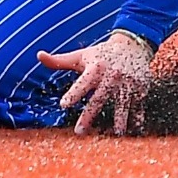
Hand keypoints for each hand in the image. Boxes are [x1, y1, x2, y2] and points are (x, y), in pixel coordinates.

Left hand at [37, 30, 154, 135]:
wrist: (133, 45)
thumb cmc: (101, 54)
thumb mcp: (81, 56)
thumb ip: (59, 61)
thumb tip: (38, 55)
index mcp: (96, 68)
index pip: (83, 82)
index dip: (74, 93)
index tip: (64, 105)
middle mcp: (111, 76)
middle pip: (99, 98)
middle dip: (89, 115)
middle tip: (79, 132)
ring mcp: (127, 84)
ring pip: (123, 104)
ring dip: (121, 119)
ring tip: (118, 133)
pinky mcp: (140, 89)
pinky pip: (138, 105)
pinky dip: (137, 117)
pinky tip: (135, 130)